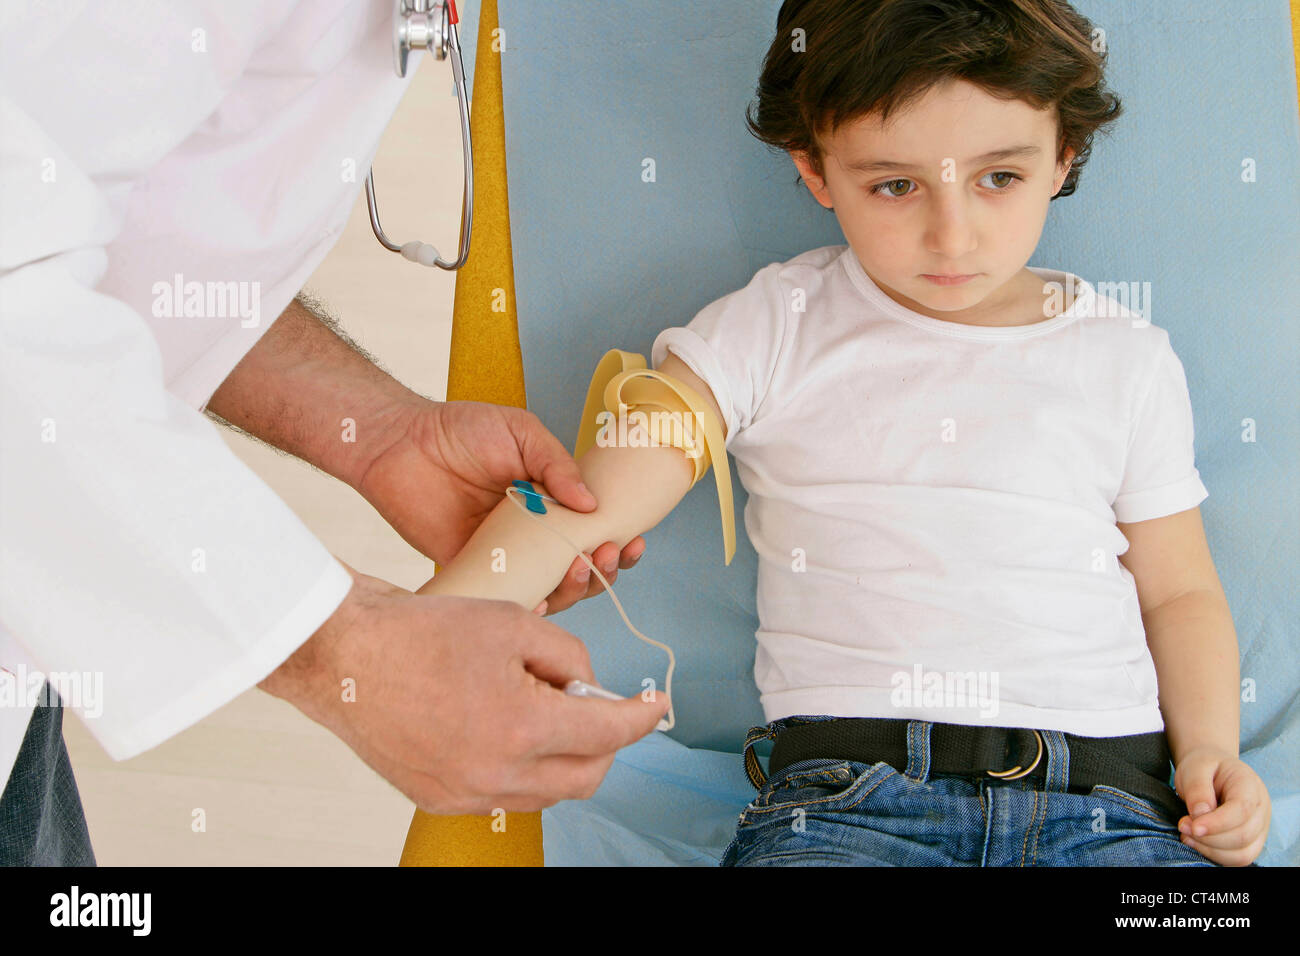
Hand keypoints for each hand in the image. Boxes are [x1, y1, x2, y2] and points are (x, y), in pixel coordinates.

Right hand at [259, 565, 669, 813]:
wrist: (343, 654)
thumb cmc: (419, 632)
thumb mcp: (515, 622)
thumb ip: (569, 658)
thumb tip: (587, 688)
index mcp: (522, 729)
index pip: (609, 734)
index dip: (640, 716)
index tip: (653, 705)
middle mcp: (496, 775)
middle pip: (585, 776)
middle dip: (603, 742)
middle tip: (590, 701)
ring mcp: (466, 795)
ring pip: (546, 791)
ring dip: (561, 755)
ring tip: (536, 704)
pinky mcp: (440, 799)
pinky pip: (504, 794)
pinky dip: (520, 765)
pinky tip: (503, 725)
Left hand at [356, 398, 644, 614]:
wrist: (399, 443)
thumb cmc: (459, 430)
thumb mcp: (520, 432)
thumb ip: (557, 464)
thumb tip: (593, 504)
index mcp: (552, 501)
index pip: (596, 528)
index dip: (620, 540)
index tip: (634, 539)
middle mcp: (534, 534)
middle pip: (582, 567)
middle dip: (605, 569)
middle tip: (608, 553)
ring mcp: (507, 556)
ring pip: (552, 589)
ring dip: (576, 588)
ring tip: (580, 568)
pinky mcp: (475, 572)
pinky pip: (508, 599)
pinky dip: (531, 607)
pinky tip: (543, 601)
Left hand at [1172, 747, 1270, 865]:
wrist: (1213, 769)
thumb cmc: (1204, 767)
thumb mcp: (1195, 767)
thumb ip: (1197, 788)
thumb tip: (1200, 814)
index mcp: (1250, 785)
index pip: (1241, 811)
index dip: (1216, 823)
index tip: (1190, 826)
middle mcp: (1261, 809)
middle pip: (1242, 835)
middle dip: (1208, 837)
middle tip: (1182, 826)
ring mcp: (1259, 827)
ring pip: (1242, 853)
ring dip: (1211, 849)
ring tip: (1187, 835)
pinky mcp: (1251, 841)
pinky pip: (1238, 859)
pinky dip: (1216, 855)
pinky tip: (1196, 842)